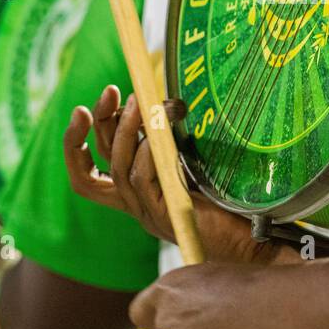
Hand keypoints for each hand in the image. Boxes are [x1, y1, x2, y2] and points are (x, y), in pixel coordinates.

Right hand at [63, 86, 295, 265]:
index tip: (82, 110)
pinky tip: (159, 135)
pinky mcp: (165, 217)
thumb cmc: (226, 198)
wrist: (253, 237)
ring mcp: (147, 214)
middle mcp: (134, 206)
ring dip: (128, 129)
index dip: (75, 145)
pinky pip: (143, 180)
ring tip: (142, 101)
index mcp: (135, 194)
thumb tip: (162, 101)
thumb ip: (170, 142)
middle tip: (112, 91)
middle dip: (99, 123)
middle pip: (97, 166)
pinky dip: (147, 153)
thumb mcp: (189, 162)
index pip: (87, 175)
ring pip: (119, 168)